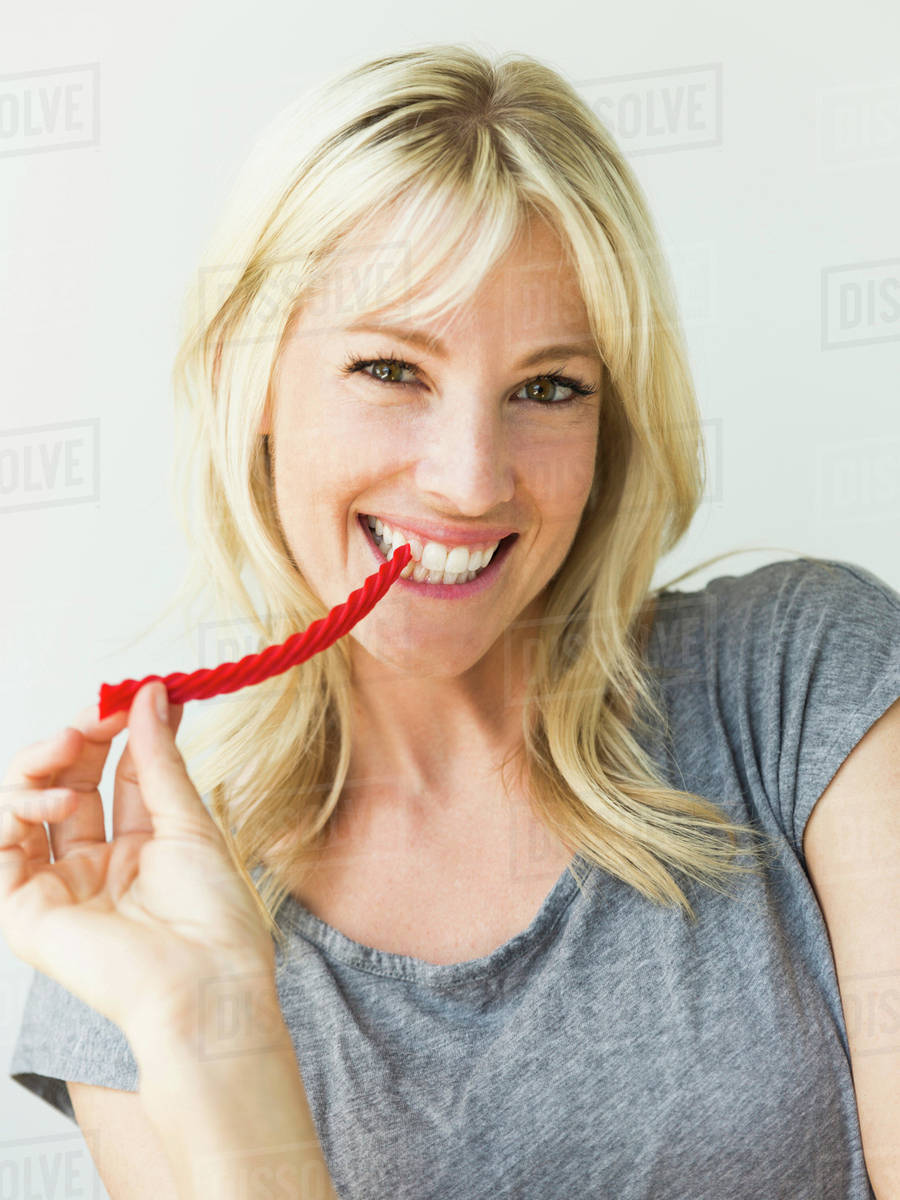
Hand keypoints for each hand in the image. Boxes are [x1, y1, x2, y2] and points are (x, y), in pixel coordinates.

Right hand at [0, 681, 277, 1050]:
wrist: (205, 984)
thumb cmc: (213, 916)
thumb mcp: (190, 822)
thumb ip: (159, 761)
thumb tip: (152, 696)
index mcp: (142, 849)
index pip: (118, 773)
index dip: (122, 730)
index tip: (143, 692)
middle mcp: (97, 866)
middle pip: (68, 784)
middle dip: (79, 739)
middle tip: (101, 710)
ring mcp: (60, 888)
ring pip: (24, 809)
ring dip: (41, 764)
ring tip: (71, 743)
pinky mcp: (26, 914)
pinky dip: (16, 812)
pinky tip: (57, 799)